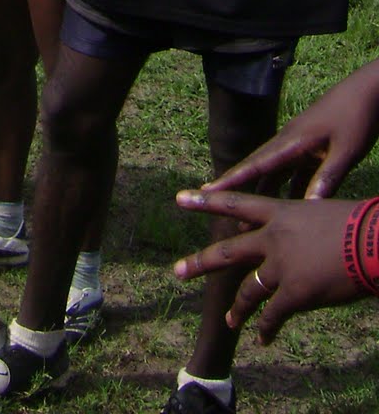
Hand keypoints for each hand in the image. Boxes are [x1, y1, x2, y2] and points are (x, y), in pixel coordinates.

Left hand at [174, 187, 367, 343]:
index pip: (234, 203)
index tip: (180, 198)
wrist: (373, 243)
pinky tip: (263, 338)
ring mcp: (281, 267)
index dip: (206, 201)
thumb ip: (300, 223)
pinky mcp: (295, 294)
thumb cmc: (358, 223)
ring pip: (248, 290)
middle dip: (200, 263)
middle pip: (228, 252)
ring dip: (237, 308)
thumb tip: (293, 234)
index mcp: (280, 212)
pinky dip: (267, 328)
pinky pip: (273, 315)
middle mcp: (273, 238)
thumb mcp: (321, 211)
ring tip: (228, 321)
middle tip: (176, 272)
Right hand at [199, 59, 378, 200]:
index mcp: (293, 141)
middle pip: (258, 169)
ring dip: (264, 192)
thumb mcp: (345, 151)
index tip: (207, 190)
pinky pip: (295, 173)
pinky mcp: (312, 148)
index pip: (256, 164)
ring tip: (250, 216)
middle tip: (214, 203)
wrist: (368, 93)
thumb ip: (327, 178)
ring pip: (276, 173)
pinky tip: (289, 206)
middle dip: (238, 186)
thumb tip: (307, 208)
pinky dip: (289, 189)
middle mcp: (290, 143)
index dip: (231, 179)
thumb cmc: (356, 118)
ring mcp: (300, 145)